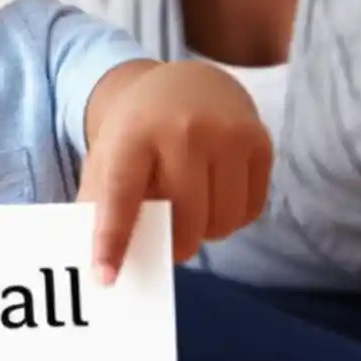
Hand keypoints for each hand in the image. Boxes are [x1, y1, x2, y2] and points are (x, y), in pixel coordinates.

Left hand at [80, 60, 272, 284]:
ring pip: (221, 222)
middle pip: (183, 220)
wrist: (186, 83)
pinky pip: (250, 211)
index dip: (112, 239)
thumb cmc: (139, 132)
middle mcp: (182, 130)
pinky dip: (231, 219)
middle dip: (174, 244)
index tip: (106, 277)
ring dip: (205, 232)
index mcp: (133, 133)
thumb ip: (99, 203)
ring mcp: (226, 134)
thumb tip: (102, 264)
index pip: (120, 194)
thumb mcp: (108, 155)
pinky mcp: (260, 142)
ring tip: (191, 210)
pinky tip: (216, 196)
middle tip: (167, 242)